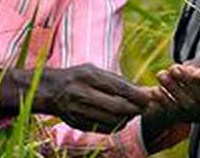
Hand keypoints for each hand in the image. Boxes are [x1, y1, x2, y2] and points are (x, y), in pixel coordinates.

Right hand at [1, 64, 150, 132]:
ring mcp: (78, 111)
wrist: (49, 90)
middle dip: (135, 109)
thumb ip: (116, 80)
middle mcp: (82, 94)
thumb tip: (143, 90)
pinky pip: (103, 128)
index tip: (150, 97)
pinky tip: (121, 119)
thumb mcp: (94, 71)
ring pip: (112, 120)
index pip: (119, 88)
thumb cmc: (78, 77)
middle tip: (145, 107)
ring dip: (128, 118)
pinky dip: (116, 125)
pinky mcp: (78, 123)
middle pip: (117, 107)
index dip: (137, 95)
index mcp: (88, 76)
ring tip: (133, 112)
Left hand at [140, 59, 199, 151]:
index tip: (197, 73)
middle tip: (174, 68)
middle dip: (188, 83)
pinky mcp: (188, 120)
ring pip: (189, 106)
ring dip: (173, 89)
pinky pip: (177, 112)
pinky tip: (155, 91)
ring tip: (161, 74)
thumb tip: (190, 73)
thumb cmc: (199, 72)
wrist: (188, 88)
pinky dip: (164, 101)